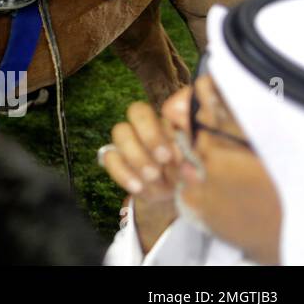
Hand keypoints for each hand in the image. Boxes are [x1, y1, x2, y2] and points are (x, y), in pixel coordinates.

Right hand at [100, 101, 181, 250]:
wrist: (171, 196)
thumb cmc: (186, 176)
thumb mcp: (193, 169)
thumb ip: (191, 162)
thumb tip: (188, 165)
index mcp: (169, 122)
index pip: (165, 107)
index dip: (167, 126)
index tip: (177, 151)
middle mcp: (145, 125)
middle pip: (137, 111)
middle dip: (151, 136)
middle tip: (164, 159)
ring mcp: (127, 140)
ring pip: (120, 131)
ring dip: (137, 155)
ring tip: (154, 177)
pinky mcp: (114, 158)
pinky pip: (109, 156)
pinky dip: (123, 173)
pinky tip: (138, 187)